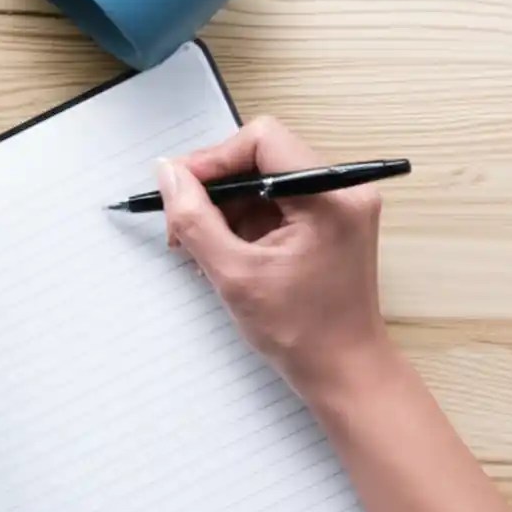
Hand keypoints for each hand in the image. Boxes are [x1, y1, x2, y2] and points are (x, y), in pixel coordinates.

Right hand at [155, 117, 392, 399]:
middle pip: (261, 156)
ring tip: (197, 243)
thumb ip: (194, 219)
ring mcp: (337, 205)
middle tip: (180, 222)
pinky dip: (241, 219)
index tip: (179, 189)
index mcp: (329, 197)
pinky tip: (221, 248)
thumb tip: (167, 174)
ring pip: (263, 178)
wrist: (344, 371)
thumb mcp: (233, 274)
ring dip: (224, 205)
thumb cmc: (300, 332)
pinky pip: (273, 201)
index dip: (213, 160)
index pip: (261, 140)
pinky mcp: (327, 221)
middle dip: (214, 185)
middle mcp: (341, 190)